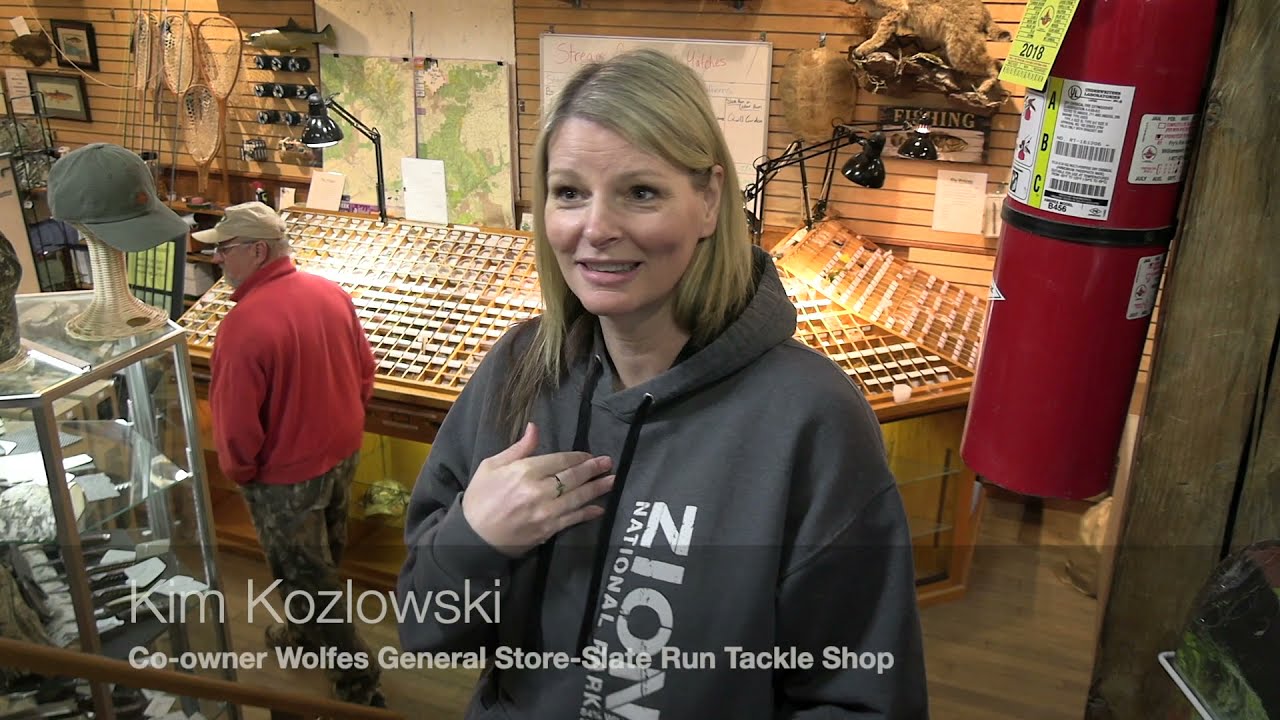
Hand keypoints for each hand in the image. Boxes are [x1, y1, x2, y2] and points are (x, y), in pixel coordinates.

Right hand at [462, 422, 613, 556]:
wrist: (472, 537)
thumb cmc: (480, 497)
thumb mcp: (492, 466)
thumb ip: (518, 448)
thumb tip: (535, 427)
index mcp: (524, 471)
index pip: (559, 460)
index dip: (577, 457)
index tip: (589, 455)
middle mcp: (538, 491)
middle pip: (572, 477)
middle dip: (593, 469)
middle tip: (608, 463)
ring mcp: (544, 512)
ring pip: (577, 498)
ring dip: (597, 489)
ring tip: (612, 481)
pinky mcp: (546, 531)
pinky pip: (572, 520)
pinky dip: (587, 514)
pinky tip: (599, 508)